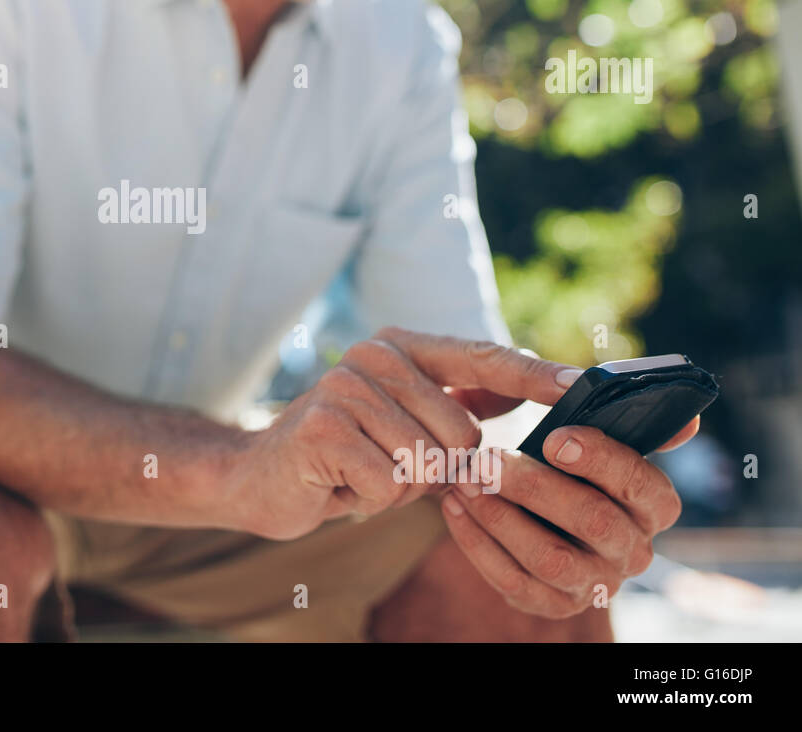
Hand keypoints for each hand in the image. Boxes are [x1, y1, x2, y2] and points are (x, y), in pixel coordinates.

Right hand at [227, 327, 582, 540]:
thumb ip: (467, 406)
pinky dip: (372, 499)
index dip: (533, 375)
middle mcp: (374, 354)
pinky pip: (389, 485)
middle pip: (461, 433)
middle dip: (438, 469)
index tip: (580, 385)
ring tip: (364, 471)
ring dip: (401, 486)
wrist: (264, 476)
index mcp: (402, 346)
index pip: (482, 357)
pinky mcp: (323, 428)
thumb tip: (542, 386)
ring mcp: (344, 386)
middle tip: (391, 465)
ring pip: (426, 462)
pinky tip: (341, 482)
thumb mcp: (413, 427)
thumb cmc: (349, 453)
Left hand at [440, 425, 691, 617]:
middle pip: (592, 520)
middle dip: (534, 486)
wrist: (519, 500)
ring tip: (465, 480)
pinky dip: (477, 543)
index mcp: (652, 505)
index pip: (642, 484)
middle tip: (487, 458)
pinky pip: (513, 582)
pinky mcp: (552, 604)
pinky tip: (454, 506)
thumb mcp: (583, 430)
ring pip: (551, 558)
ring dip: (500, 516)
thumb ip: (618, 418)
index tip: (555, 437)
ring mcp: (594, 583)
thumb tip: (685, 420)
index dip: (600, 459)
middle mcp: (632, 550)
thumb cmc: (556, 458)